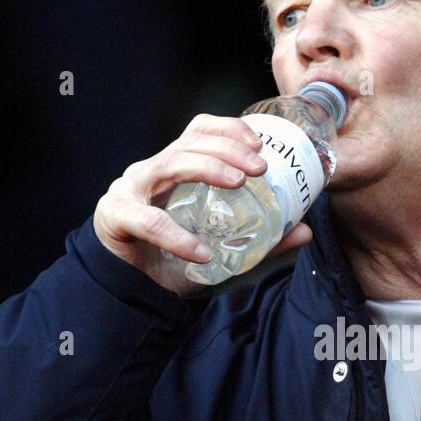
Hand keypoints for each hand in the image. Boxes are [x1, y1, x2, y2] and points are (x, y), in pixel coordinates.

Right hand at [92, 114, 313, 295]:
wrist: (128, 291)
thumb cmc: (171, 260)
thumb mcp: (223, 248)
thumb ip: (261, 240)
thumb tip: (304, 231)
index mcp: (174, 168)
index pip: (200, 131)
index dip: (229, 129)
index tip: (260, 143)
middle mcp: (151, 171)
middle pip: (189, 142)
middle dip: (227, 148)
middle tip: (260, 167)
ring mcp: (129, 189)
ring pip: (168, 165)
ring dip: (206, 168)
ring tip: (238, 183)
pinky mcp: (116, 215)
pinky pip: (149, 221)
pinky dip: (177, 236)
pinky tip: (201, 252)